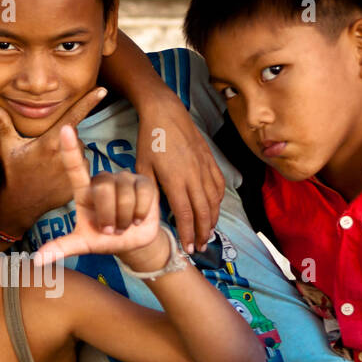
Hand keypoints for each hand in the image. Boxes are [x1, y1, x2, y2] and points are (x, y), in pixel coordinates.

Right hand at [0, 87, 107, 236]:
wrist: (20, 205)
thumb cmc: (13, 172)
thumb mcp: (6, 147)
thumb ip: (2, 124)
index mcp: (50, 142)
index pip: (73, 117)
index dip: (88, 102)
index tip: (102, 90)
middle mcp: (64, 156)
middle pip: (75, 137)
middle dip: (65, 140)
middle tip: (46, 153)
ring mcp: (73, 171)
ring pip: (80, 152)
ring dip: (70, 154)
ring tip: (51, 166)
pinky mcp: (78, 184)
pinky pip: (83, 168)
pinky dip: (74, 169)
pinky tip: (58, 176)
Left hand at [33, 124, 160, 267]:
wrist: (133, 243)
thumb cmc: (105, 239)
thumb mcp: (83, 244)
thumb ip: (61, 248)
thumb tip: (36, 261)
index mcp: (84, 191)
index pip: (75, 167)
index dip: (70, 149)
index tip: (65, 129)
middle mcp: (103, 180)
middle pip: (104, 191)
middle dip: (110, 217)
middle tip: (111, 229)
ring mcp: (124, 178)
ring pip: (125, 195)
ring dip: (125, 218)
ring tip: (125, 224)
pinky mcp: (144, 181)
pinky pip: (143, 194)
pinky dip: (141, 213)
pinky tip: (139, 217)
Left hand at [136, 96, 225, 253]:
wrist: (166, 112)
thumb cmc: (150, 140)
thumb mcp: (143, 167)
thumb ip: (151, 191)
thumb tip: (155, 212)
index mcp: (175, 180)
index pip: (185, 214)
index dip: (188, 234)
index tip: (187, 248)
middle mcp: (193, 176)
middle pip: (203, 212)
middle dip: (202, 233)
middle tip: (199, 248)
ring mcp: (204, 168)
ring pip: (214, 201)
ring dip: (212, 221)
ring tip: (207, 234)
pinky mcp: (210, 160)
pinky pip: (219, 186)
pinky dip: (218, 202)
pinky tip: (213, 210)